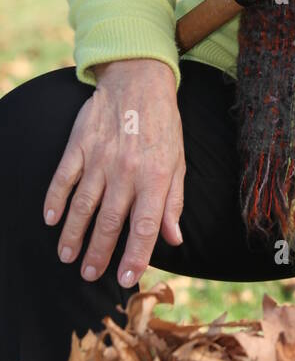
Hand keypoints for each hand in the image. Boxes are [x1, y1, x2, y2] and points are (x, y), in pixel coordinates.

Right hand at [43, 58, 184, 288]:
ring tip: (67, 256)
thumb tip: (174, 239)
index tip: (126, 279)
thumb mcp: (178, 162)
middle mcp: (127, 171)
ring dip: (73, 235)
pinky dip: (55, 200)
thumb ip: (173, 202)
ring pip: (83, 206)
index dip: (135, 257)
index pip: (145, 227)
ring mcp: (100, 158)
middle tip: (90, 275)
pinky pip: (63, 178)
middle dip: (98, 254)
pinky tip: (50, 219)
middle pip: (109, 222)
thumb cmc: (162, 126)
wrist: (138, 81)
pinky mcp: (79, 145)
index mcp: (156, 177)